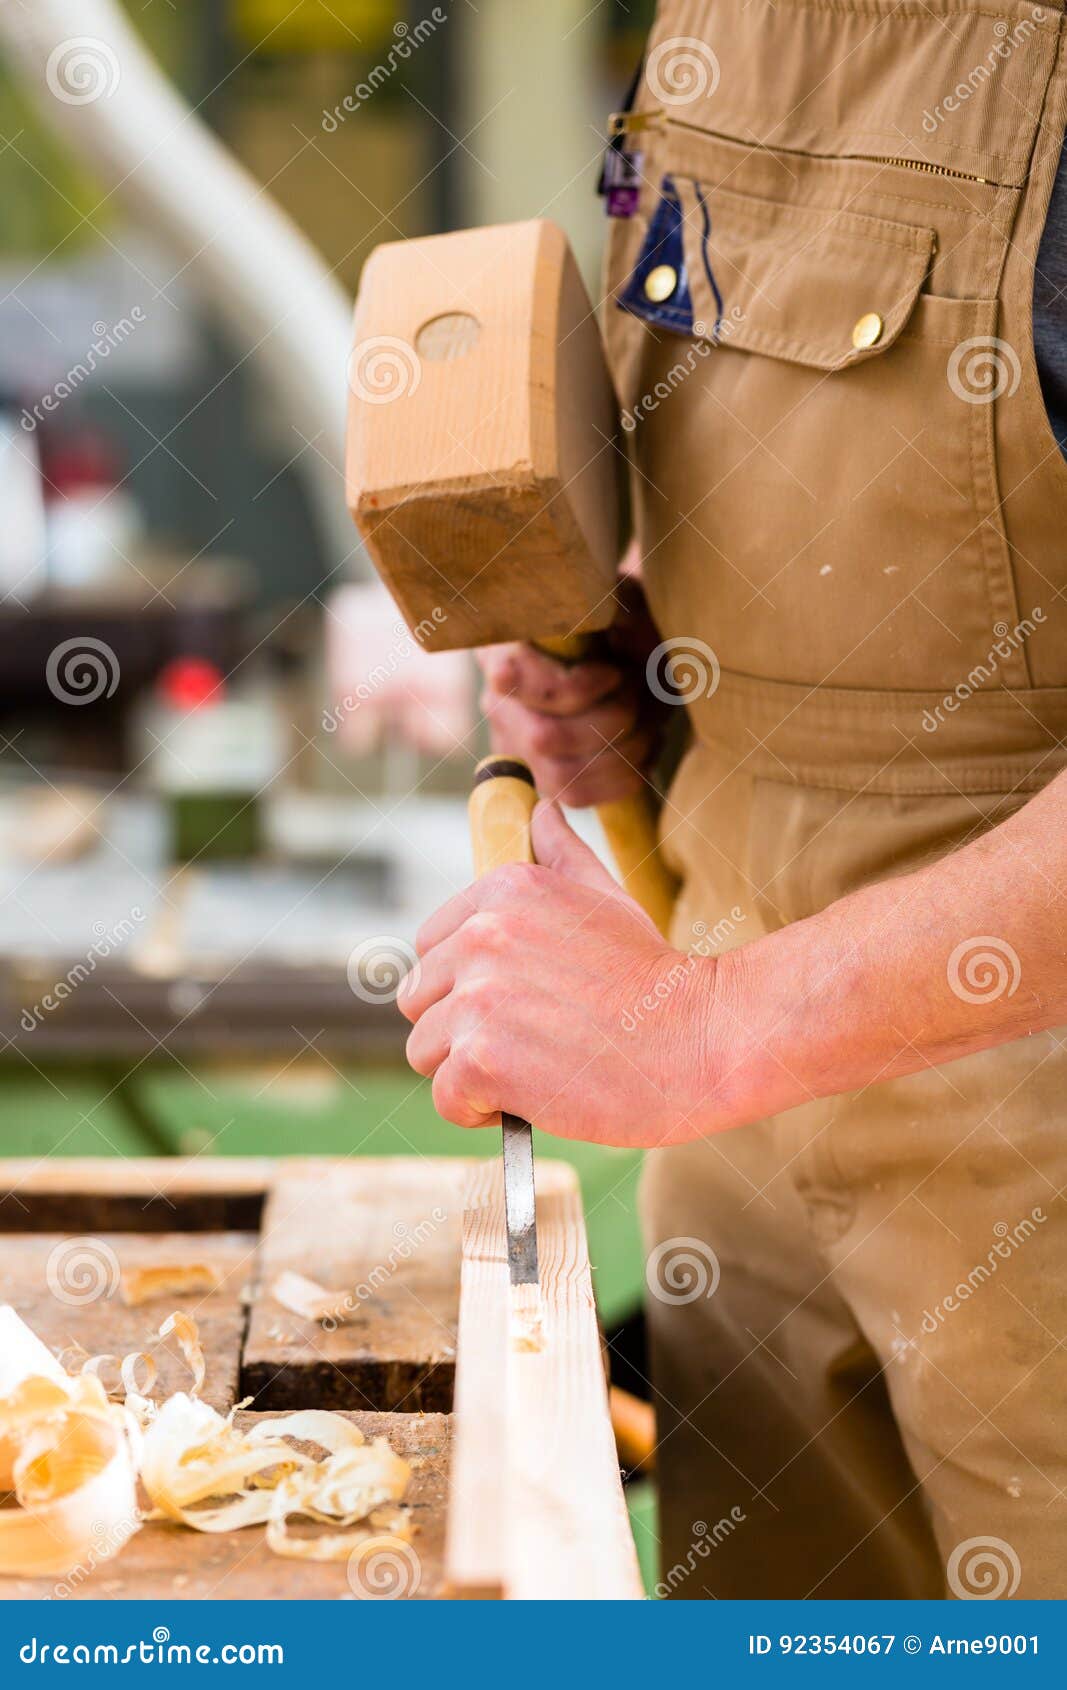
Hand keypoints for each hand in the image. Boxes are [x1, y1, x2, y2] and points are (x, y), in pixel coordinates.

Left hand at [397, 802, 726, 1147]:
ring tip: (533, 1069)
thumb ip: (561, 855)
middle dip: (460, 1027)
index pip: (430, 945)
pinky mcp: (481, 1059)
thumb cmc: (656, 977)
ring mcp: (478, 999)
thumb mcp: (607, 897)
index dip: (465, 983)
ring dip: (468, 1070)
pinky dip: (480, 1111)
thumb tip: (540, 812)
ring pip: (425, 1050)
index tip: (517, 1001)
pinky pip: (445, 1097)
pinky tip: (529, 1098)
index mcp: (503, 891)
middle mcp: (481, 936)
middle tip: (527, 1041)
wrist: (703, 1039)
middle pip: (419, 998)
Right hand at [475, 573, 665, 805]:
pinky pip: (577, 795)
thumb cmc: (620, 622)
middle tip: (639, 697)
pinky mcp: (540, 775)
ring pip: (561, 775)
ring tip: (648, 724)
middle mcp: (499, 700)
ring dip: (622, 753)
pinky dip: (621, 777)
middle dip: (610, 722)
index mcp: (506, 646)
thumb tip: (617, 637)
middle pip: (542, 737)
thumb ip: (625, 613)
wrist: (627, 650)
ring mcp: (516, 744)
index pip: (513, 679)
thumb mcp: (627, 603)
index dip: (572, 687)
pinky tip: (640, 747)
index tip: (613, 672)